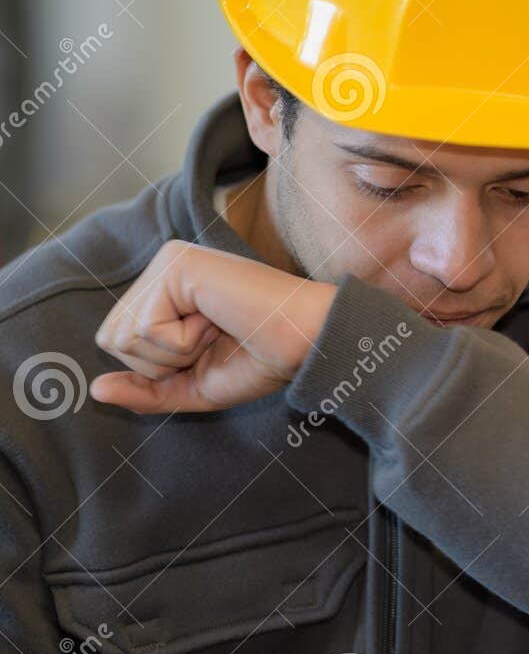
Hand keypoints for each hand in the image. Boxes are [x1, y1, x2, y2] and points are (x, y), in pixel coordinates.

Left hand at [90, 240, 335, 413]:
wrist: (307, 343)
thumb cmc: (261, 360)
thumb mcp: (193, 387)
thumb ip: (146, 391)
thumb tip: (96, 390)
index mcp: (166, 289)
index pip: (117, 341)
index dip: (161, 366)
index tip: (211, 346)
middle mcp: (163, 267)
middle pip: (111, 339)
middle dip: (161, 362)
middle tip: (214, 339)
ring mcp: (169, 262)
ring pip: (123, 335)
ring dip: (174, 352)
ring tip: (217, 328)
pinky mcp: (177, 265)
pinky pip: (146, 328)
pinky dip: (183, 342)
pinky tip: (218, 320)